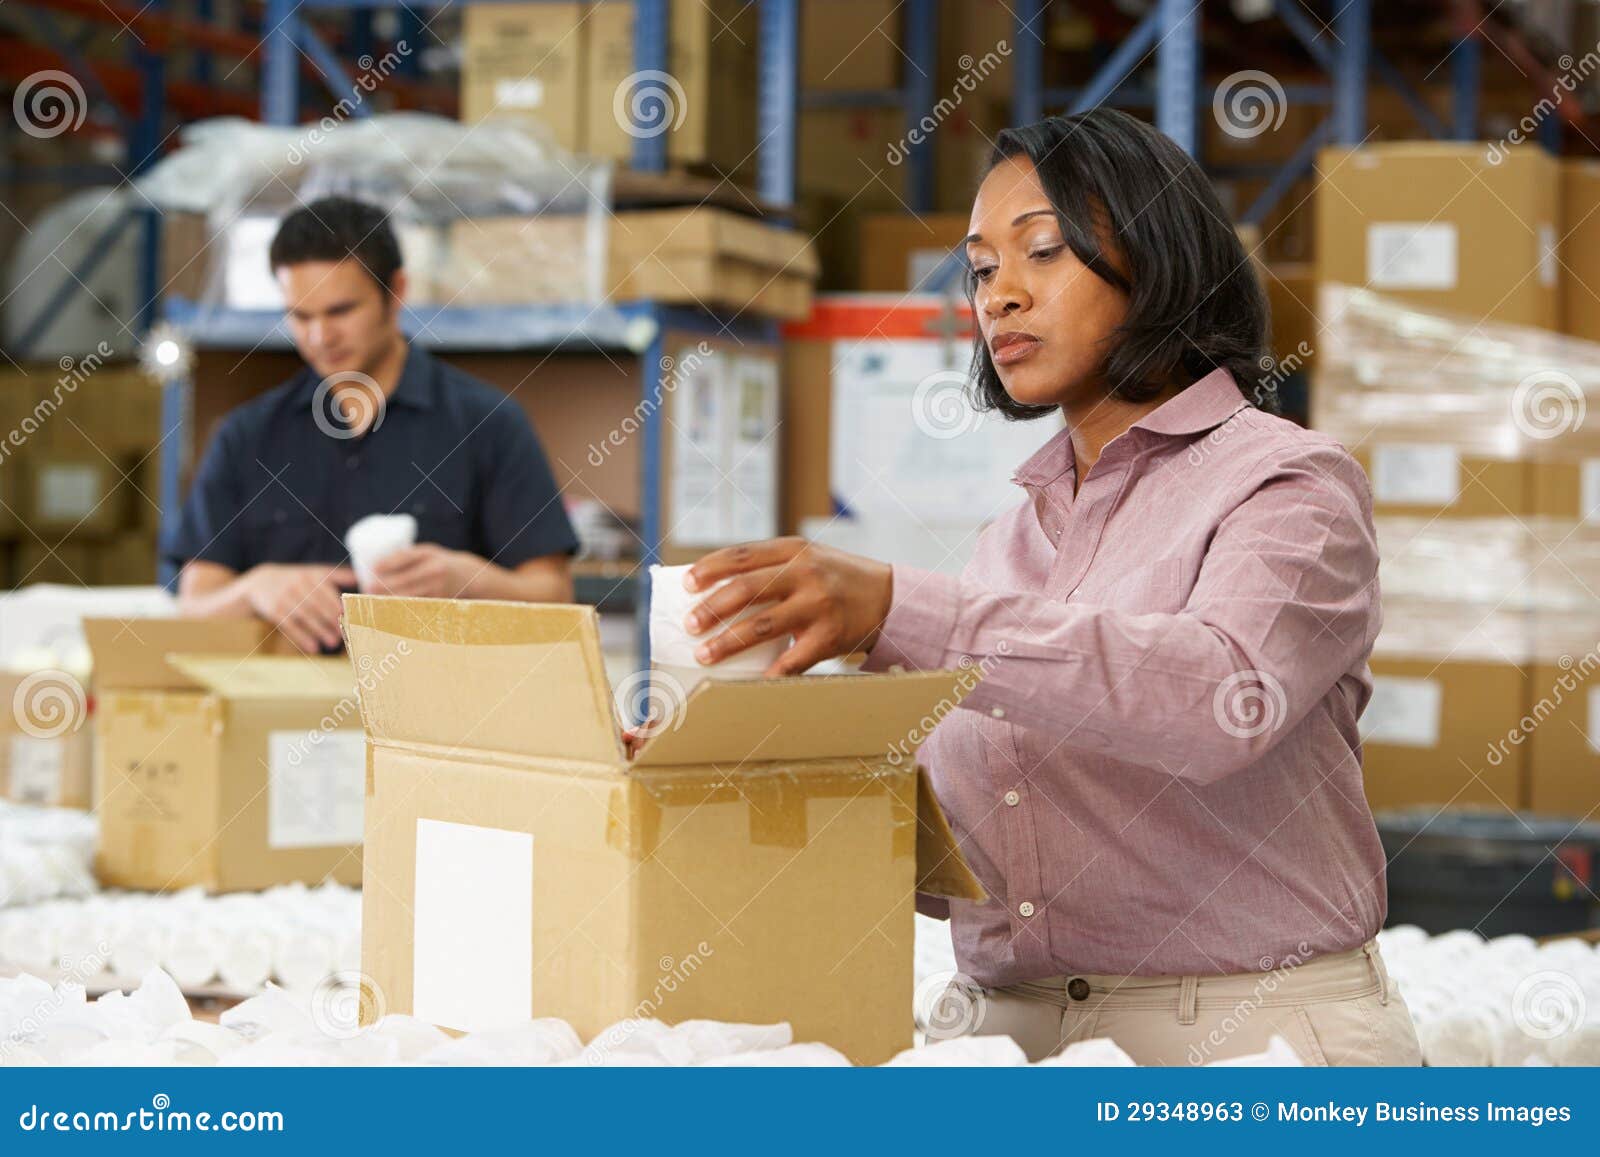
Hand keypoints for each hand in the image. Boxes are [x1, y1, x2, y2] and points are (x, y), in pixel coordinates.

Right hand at [243, 563, 355, 652]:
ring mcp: (285, 597)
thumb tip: (364, 578)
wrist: (261, 582)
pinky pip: (289, 626)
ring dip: (319, 631)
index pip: (327, 592)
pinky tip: (313, 648)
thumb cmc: (298, 579)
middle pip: (317, 605)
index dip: (338, 606)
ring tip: (333, 643)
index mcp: (312, 575)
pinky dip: (302, 638)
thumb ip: (339, 575)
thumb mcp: (315, 572)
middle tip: (345, 634)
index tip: (351, 617)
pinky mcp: (274, 610)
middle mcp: (298, 585)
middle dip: (331, 621)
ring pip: (305, 616)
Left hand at [365, 543, 479, 598]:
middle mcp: (435, 569)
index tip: (372, 568)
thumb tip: (373, 566)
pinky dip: (401, 605)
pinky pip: (416, 604)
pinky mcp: (439, 600)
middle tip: (368, 587)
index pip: (405, 557)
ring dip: (389, 597)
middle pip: (404, 580)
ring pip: (409, 595)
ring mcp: (438, 586)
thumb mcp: (425, 552)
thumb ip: (406, 557)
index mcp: (428, 553)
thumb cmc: (437, 561)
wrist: (466, 574)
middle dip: (384, 585)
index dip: (387, 563)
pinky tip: (389, 607)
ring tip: (374, 597)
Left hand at [684, 538, 892, 675]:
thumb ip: (769, 566)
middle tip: (689, 624)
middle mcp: (805, 573)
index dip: (710, 569)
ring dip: (727, 642)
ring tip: (704, 655)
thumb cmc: (836, 578)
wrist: (888, 597)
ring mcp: (818, 605)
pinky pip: (793, 659)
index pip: (742, 555)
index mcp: (794, 550)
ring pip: (762, 625)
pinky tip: (751, 681)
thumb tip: (714, 589)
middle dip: (711, 609)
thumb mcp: (808, 557)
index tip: (686, 584)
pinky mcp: (829, 635)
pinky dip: (770, 672)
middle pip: (746, 589)